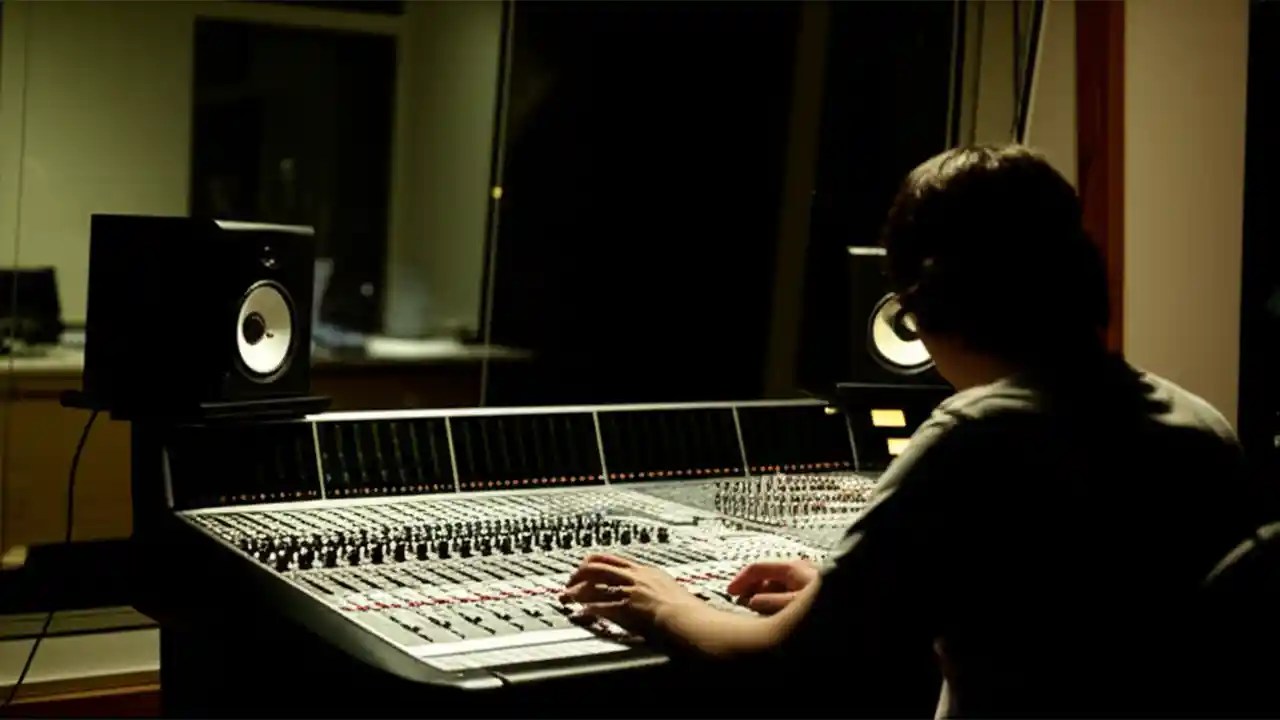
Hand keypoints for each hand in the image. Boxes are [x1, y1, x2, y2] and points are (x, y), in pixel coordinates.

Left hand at [559, 554, 702, 634]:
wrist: (693, 622)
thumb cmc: (689, 613)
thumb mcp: (672, 593)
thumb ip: (658, 591)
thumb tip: (653, 596)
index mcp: (648, 572)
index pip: (615, 560)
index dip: (596, 563)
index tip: (585, 568)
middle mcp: (637, 577)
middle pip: (600, 566)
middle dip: (580, 573)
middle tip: (570, 582)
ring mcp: (631, 591)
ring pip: (595, 583)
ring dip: (577, 590)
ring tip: (567, 596)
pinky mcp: (628, 607)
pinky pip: (601, 606)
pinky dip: (587, 609)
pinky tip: (580, 613)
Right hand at [726, 558, 818, 614]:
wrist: (855, 618)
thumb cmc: (824, 606)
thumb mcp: (793, 604)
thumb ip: (770, 602)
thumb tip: (751, 601)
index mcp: (793, 568)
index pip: (758, 568)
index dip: (741, 580)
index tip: (730, 593)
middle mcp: (798, 570)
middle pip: (766, 577)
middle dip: (751, 589)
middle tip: (740, 605)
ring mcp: (804, 582)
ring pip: (774, 587)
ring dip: (762, 597)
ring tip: (754, 612)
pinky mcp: (809, 595)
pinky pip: (784, 595)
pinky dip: (773, 602)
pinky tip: (771, 615)